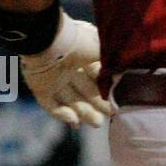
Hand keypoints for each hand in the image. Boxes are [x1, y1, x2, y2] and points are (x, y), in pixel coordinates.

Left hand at [21, 12, 113, 127]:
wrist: (50, 41)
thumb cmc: (79, 42)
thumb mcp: (102, 51)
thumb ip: (113, 64)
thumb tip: (125, 75)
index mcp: (83, 56)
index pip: (97, 77)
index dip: (108, 89)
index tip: (119, 99)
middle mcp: (69, 68)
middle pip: (85, 91)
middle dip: (99, 104)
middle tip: (113, 114)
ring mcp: (54, 79)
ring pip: (71, 100)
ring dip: (84, 112)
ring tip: (97, 124)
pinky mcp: (40, 88)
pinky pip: (50, 105)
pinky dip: (62, 114)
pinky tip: (74, 122)